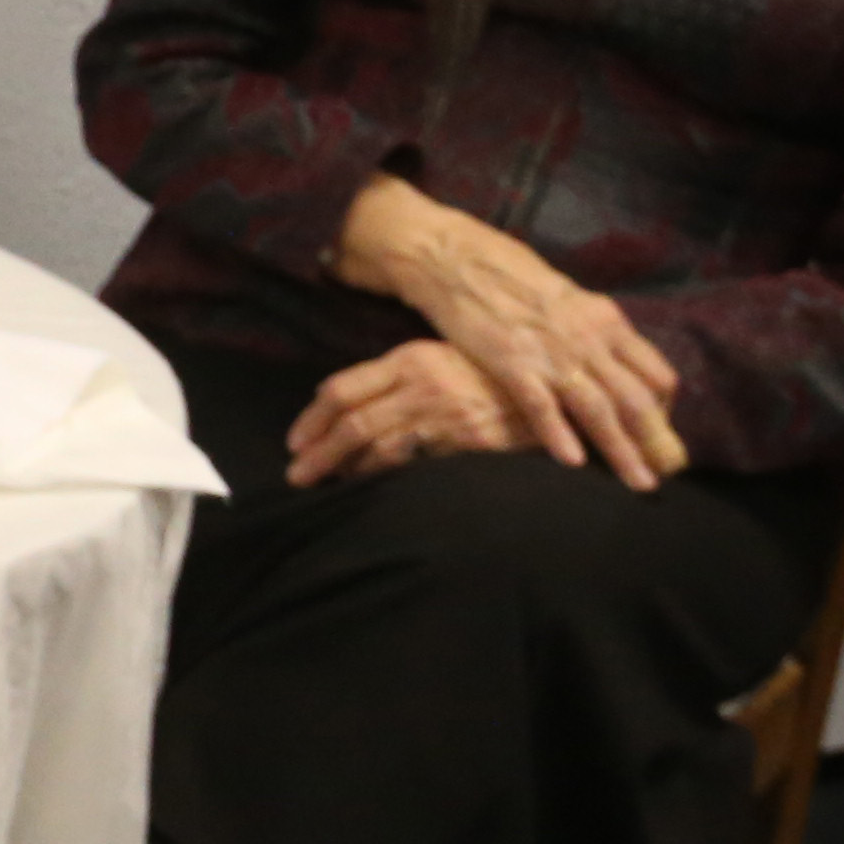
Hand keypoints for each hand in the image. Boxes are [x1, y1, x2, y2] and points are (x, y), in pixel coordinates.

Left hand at [285, 339, 526, 488]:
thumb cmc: (484, 374)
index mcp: (409, 359)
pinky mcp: (468, 443)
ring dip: (346, 469)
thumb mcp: (435, 358)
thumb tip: (334, 400)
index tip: (294, 441)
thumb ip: (389, 376)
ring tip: (326, 484)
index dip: (311, 418)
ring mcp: (446, 415)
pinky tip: (370, 485)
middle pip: (353, 423)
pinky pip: (414, 465)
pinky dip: (385, 477)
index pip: (342, 389)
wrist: (548, 388)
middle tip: (297, 475)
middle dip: (319, 453)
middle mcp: (423, 385)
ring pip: (378, 447)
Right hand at [330, 172, 688, 489]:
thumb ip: (596, 332)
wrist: (461, 262)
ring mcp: (552, 353)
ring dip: (621, 450)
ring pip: (599, 409)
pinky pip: (542, 406)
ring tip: (637, 482)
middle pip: (635, 399)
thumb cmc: (515, 280)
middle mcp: (590, 340)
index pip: (656, 374)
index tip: (660, 434)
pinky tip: (572, 461)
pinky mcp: (513, 363)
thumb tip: (616, 362)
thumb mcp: (571, 300)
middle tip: (664, 476)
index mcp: (608, 323)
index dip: (664, 410)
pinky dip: (559, 435)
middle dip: (654, 443)